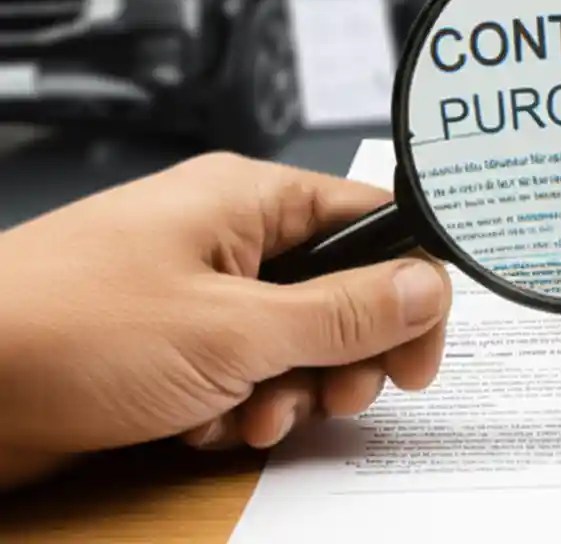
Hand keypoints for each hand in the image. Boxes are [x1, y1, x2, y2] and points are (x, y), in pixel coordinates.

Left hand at [0, 154, 450, 489]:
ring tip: (249, 414)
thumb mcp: (232, 330)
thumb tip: (426, 288)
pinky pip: (245, 375)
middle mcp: (231, 239)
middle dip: (343, 359)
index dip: (410, 291)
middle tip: (331, 394)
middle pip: (341, 296)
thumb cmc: (67, 328)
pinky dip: (240, 408)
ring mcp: (200, 293)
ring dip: (288, 393)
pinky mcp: (173, 343)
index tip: (416, 357)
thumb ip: (342, 314)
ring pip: (296, 345)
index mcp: (251, 202)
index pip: (374, 227)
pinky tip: (205, 424)